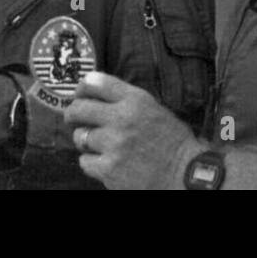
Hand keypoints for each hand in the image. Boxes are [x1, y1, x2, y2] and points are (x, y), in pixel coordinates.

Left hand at [65, 72, 202, 189]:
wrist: (184, 174)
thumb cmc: (171, 141)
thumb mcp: (153, 108)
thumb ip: (126, 100)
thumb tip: (93, 93)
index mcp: (136, 100)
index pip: (95, 82)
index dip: (81, 87)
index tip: (79, 94)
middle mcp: (122, 118)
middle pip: (79, 108)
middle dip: (72, 113)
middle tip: (72, 118)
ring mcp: (114, 144)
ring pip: (80, 137)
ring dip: (85, 141)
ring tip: (98, 145)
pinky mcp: (109, 169)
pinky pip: (85, 161)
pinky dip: (92, 162)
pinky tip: (105, 162)